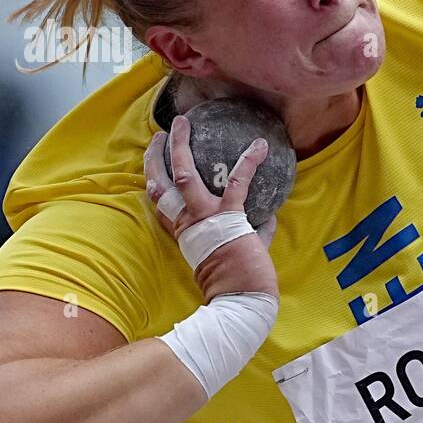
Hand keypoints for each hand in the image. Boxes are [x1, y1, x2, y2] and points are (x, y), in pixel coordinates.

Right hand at [143, 114, 279, 301]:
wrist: (242, 300)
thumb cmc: (239, 281)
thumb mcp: (238, 253)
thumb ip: (251, 233)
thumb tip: (267, 219)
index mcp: (184, 232)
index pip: (161, 201)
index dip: (155, 177)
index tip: (155, 158)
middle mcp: (187, 222)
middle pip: (161, 184)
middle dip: (156, 156)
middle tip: (161, 133)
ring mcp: (205, 217)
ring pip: (185, 174)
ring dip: (182, 146)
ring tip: (183, 122)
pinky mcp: (229, 216)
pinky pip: (238, 181)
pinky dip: (249, 161)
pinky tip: (260, 146)